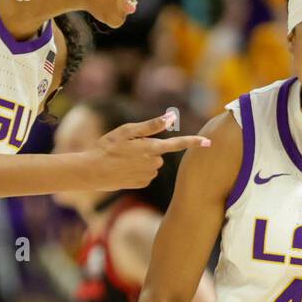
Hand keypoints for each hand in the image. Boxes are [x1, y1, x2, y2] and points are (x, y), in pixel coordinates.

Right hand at [85, 115, 211, 192]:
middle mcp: (153, 164)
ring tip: (123, 159)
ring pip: (152, 164)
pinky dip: (137, 171)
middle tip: (127, 148)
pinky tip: (124, 170)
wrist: (92, 171)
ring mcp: (148, 176)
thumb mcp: (127, 131)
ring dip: (142, 160)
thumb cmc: (107, 147)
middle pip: (159, 153)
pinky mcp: (142, 184)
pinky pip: (146, 175)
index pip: (177, 144)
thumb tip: (170, 117)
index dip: (193, 142)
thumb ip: (151, 126)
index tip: (209, 142)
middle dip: (148, 149)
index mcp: (151, 148)